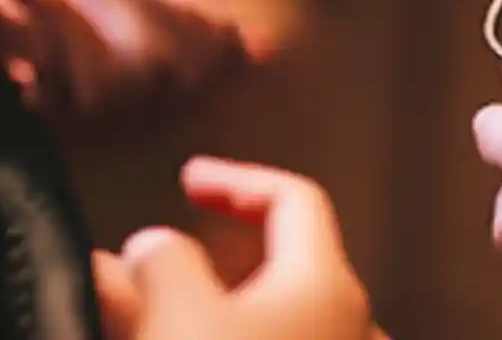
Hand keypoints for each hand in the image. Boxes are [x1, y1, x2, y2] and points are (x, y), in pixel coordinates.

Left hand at [0, 0, 267, 118]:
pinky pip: (52, 83)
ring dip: (66, 10)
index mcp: (186, 40)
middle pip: (174, 66)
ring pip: (119, 78)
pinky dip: (17, 26)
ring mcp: (99, 114)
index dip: (197, 2)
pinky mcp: (42, 122)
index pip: (224, 47)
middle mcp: (153, 90)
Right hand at [93, 157, 378, 339]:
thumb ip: (160, 263)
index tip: (191, 179)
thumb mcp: (175, 313)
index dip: (237, 178)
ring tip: (170, 322)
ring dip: (231, 312)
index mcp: (327, 282)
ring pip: (286, 321)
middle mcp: (353, 324)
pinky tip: (192, 338)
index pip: (295, 197)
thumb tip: (147, 246)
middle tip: (162, 275)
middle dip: (219, 266)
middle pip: (289, 268)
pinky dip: (250, 337)